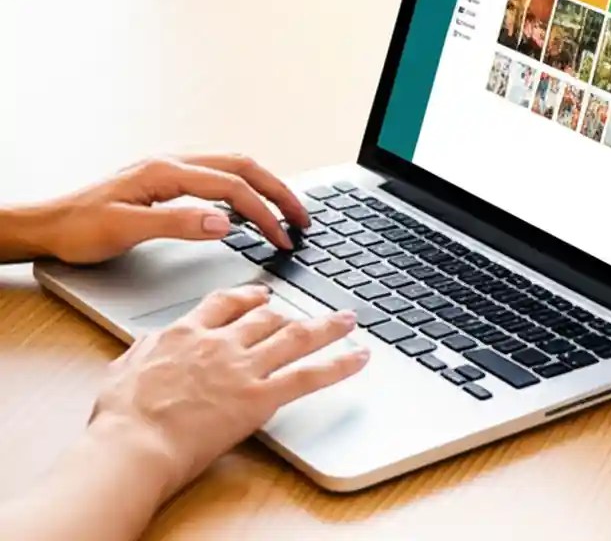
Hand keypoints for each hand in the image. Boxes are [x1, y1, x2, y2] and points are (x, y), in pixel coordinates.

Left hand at [27, 154, 309, 263]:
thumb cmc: (78, 230)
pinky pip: (218, 175)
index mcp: (166, 173)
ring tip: (286, 210)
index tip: (283, 238)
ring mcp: (170, 168)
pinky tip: (247, 206)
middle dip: (279, 191)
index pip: (233, 189)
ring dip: (265, 186)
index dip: (265, 213)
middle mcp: (172, 163)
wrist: (46, 225)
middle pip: (243, 167)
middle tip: (303, 218)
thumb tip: (224, 222)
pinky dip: (244, 187)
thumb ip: (178, 224)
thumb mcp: (127, 231)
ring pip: (233, 167)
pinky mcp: (166, 179)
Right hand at [88, 285, 368, 495]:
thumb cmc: (122, 417)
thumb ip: (144, 350)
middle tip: (305, 310)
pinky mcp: (261, 396)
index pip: (224, 303)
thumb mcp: (123, 369)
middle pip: (265, 316)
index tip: (259, 295)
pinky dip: (340, 364)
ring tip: (348, 319)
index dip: (247, 297)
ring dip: (328, 326)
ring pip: (296, 336)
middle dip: (288, 312)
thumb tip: (151, 341)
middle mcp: (220, 343)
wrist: (135, 444)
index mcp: (185, 334)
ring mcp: (244, 367)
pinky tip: (359, 357)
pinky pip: (310, 375)